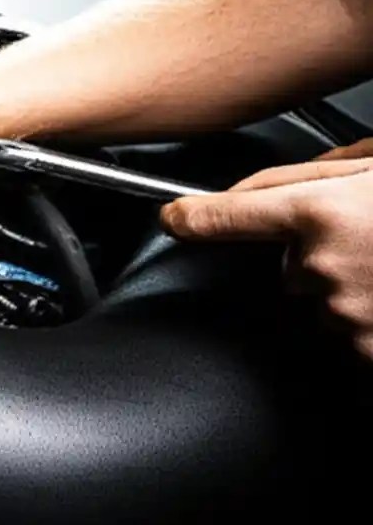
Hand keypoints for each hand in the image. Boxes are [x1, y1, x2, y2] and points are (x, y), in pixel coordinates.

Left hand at [161, 154, 372, 356]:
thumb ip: (324, 171)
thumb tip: (276, 185)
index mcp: (321, 213)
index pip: (226, 217)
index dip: (193, 218)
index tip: (173, 219)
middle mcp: (318, 266)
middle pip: (289, 267)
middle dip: (322, 258)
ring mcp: (341, 314)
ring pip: (323, 303)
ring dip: (352, 290)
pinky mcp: (364, 353)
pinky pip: (351, 336)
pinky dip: (371, 321)